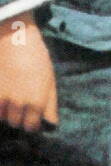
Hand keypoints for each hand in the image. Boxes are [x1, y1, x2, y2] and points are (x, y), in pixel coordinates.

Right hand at [0, 12, 57, 132]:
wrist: (14, 39)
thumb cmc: (36, 57)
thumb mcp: (50, 81)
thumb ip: (50, 105)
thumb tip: (51, 123)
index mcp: (37, 103)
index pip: (31, 127)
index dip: (32, 123)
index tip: (32, 118)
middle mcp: (18, 105)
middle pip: (16, 123)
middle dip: (19, 117)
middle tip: (21, 105)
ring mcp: (1, 100)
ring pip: (2, 117)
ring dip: (6, 111)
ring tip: (10, 97)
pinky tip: (3, 94)